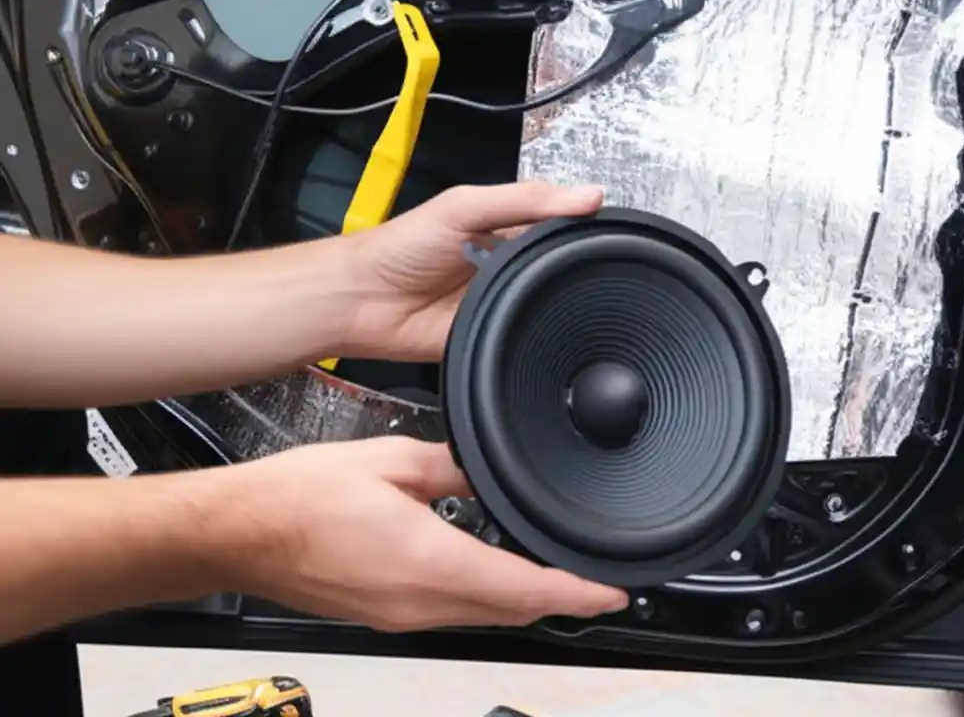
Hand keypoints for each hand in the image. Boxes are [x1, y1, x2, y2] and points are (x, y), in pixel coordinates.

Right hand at [224, 437, 628, 630]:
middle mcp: (419, 602)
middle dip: (559, 598)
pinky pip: (453, 613)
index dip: (577, 594)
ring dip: (523, 598)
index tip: (612, 593)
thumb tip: (482, 468)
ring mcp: (401, 617)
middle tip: (592, 578)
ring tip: (552, 572)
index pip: (525, 589)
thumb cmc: (296, 499)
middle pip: (512, 611)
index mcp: (428, 561)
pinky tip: (491, 569)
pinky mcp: (385, 616)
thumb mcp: (387, 461)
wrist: (238, 534)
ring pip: (485, 616)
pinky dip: (486, 596)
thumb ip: (449, 465)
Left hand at [341, 182, 603, 361]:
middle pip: (557, 269)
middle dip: (576, 272)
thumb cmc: (400, 247)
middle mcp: (505, 266)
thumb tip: (586, 195)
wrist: (362, 300)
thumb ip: (524, 200)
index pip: (558, 226)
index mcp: (504, 229)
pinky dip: (533, 336)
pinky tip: (545, 329)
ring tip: (574, 302)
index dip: (584, 229)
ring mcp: (498, 303)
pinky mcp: (490, 337)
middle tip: (599, 273)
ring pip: (545, 305)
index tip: (612, 233)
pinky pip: (523, 338)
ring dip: (555, 305)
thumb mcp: (465, 206)